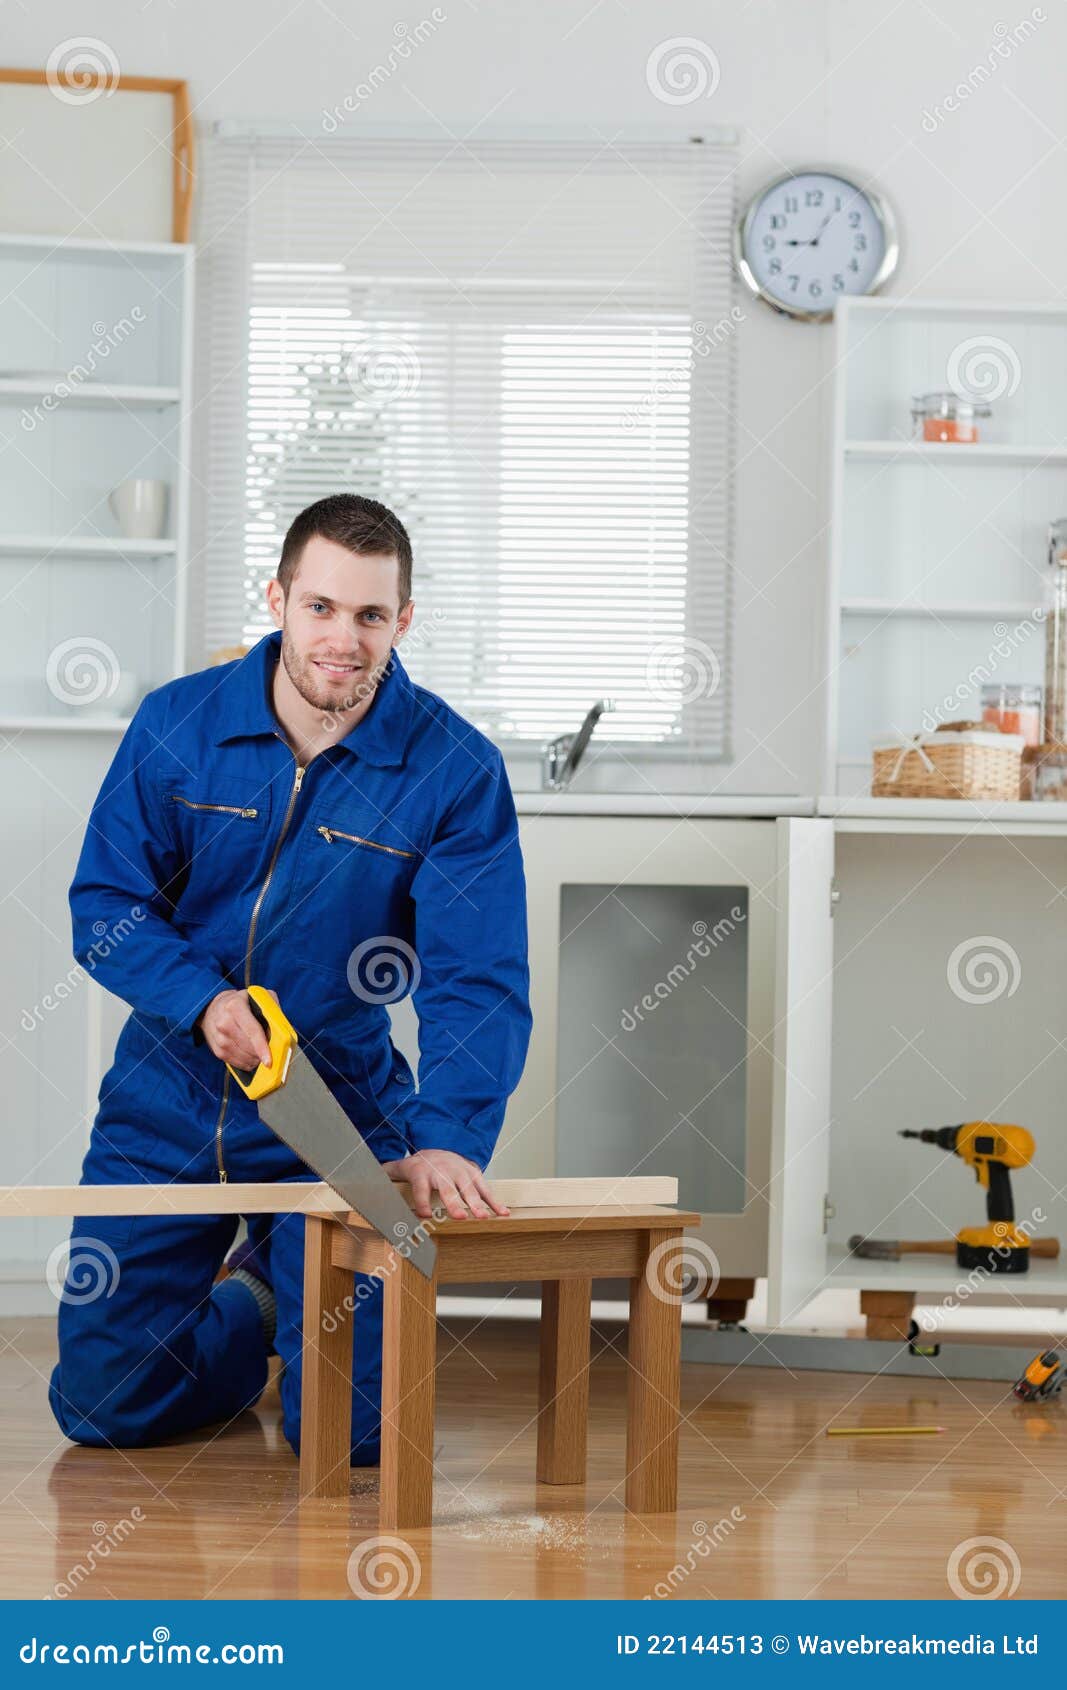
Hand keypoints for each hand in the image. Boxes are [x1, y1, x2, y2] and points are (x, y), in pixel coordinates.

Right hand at [200, 987, 278, 1071]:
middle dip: (261, 1054)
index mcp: (235, 1006)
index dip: (262, 1047)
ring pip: (242, 1056)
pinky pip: (235, 1062)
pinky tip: (252, 1058)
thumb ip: (272, 1008)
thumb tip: (282, 1029)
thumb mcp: (258, 996)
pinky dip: (246, 1063)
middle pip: (248, 1046)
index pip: (252, 1030)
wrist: (214, 1008)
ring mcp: (219, 1037)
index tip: (269, 1060)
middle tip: (271, 1055)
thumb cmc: (242, 1002)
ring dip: (255, 1059)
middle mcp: (224, 1022)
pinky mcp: (217, 1049)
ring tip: (261, 1055)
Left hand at [382, 1148, 509, 1220]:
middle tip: (461, 1216)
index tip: (427, 1216)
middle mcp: (443, 1172)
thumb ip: (386, 1174)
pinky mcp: (474, 1174)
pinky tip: (503, 1213)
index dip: (423, 1201)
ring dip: (477, 1203)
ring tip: (483, 1217)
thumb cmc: (420, 1165)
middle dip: (455, 1202)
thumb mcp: (402, 1167)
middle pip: (448, 1188)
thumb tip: (360, 1178)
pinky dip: (495, 1201)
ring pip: (469, 1189)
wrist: (442, 1147)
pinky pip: (486, 1189)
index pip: (421, 1187)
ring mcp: (460, 1173)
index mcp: (423, 1172)